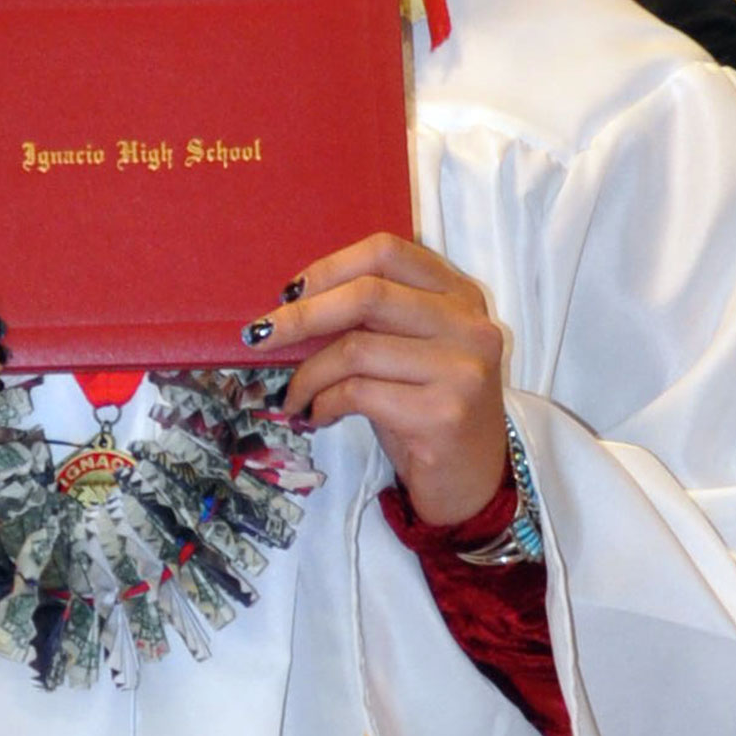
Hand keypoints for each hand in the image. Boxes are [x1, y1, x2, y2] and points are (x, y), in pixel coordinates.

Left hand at [247, 233, 506, 525]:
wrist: (475, 483)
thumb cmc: (429, 409)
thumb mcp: (408, 351)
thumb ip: (373, 320)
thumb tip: (293, 307)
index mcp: (459, 295)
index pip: (387, 252)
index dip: (331, 267)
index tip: (291, 293)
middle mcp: (467, 325)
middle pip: (368, 295)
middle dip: (303, 315)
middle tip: (261, 336)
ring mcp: (460, 369)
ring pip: (356, 349)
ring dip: (308, 374)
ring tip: (294, 395)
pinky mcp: (443, 414)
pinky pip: (358, 393)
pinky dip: (322, 402)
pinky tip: (317, 416)